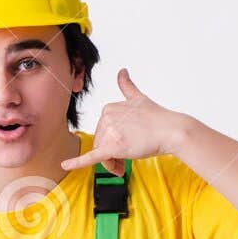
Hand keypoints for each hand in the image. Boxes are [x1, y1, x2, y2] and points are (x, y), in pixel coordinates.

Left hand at [61, 68, 189, 175]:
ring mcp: (111, 131)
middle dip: (110, 157)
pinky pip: (92, 156)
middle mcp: (106, 117)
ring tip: (124, 167)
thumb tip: (122, 70)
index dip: (110, 144)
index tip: (124, 150)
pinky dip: (77, 162)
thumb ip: (127, 86)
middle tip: (124, 164)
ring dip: (111, 165)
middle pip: (100, 144)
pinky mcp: (114, 146)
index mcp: (108, 108)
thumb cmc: (158, 118)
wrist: (172, 130)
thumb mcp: (138, 99)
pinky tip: (65, 166)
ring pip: (101, 154)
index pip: (102, 133)